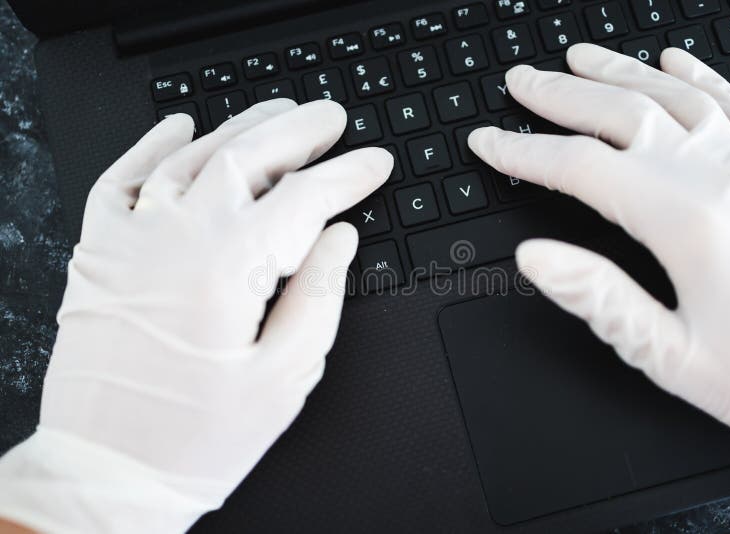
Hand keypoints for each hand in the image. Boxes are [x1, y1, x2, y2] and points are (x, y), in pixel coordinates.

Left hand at [0, 99, 391, 532]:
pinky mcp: (98, 254)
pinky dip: (151, 146)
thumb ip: (318, 296)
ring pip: (191, 157)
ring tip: (276, 114)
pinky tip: (179, 128)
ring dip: (239, 128)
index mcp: (228, 270)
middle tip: (331, 119)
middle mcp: (176, 240)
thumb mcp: (283, 378)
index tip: (373, 163)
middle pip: (247, 157)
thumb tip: (339, 239)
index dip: (347, 175)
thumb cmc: (194, 439)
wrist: (107, 471)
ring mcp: (131, 241)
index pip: (304, 199)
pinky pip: (121, 178)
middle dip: (298, 131)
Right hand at [469, 44, 729, 453]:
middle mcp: (723, 181)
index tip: (488, 142)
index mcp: (688, 224)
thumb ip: (598, 297)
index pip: (582, 168)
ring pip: (676, 99)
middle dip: (562, 96)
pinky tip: (674, 61)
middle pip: (624, 117)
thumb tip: (534, 257)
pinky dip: (701, 78)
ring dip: (621, 73)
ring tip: (578, 57)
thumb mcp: (669, 356)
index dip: (524, 152)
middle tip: (521, 82)